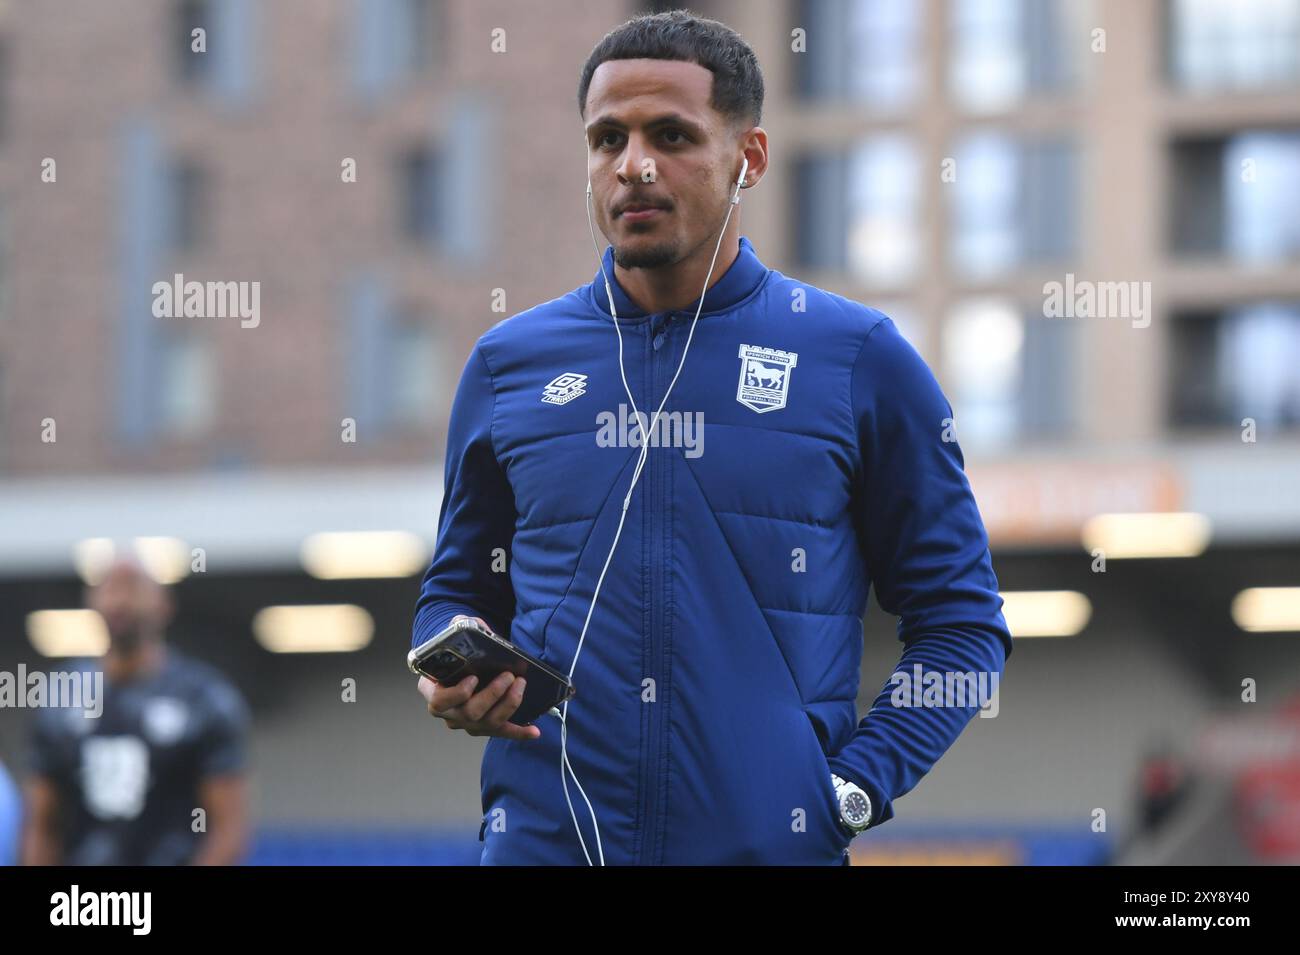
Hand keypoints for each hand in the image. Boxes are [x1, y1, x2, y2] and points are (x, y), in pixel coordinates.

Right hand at [416, 615, 541, 740]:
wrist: (460, 664)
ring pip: (488, 723)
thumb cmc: (455, 651)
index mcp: (433, 691)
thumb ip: (460, 627)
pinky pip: (501, 732)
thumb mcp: (453, 635)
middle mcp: (449, 712)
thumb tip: (474, 625)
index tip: (473, 679)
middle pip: (469, 713)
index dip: (456, 694)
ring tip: (520, 686)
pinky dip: (519, 732)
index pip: (439, 701)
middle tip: (509, 676)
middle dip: (492, 694)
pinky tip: (534, 731)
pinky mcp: (485, 726)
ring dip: (508, 705)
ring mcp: (467, 722)